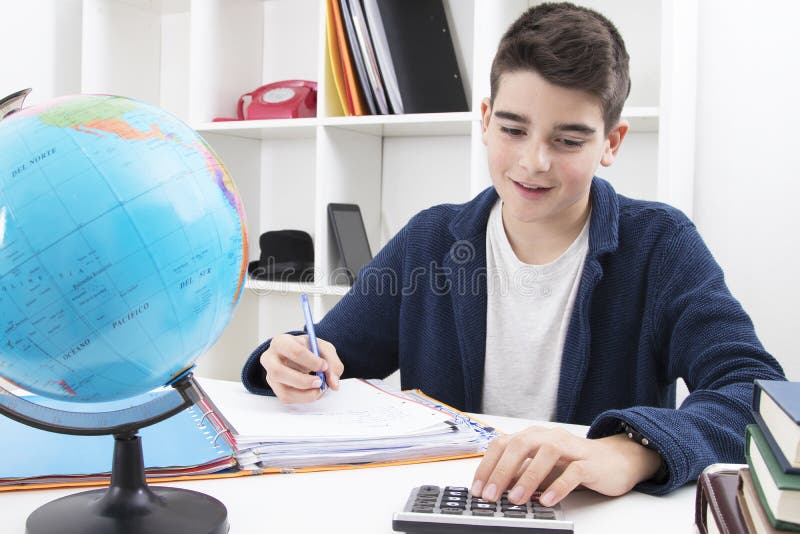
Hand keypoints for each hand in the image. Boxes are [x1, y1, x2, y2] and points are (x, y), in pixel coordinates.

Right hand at [260, 333, 343, 402]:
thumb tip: (333, 383)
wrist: (299, 355)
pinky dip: (304, 398)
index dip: (311, 361)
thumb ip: (332, 362)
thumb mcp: (323, 348)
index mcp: (281, 342)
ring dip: (306, 394)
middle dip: (304, 381)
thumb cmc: (308, 349)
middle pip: (279, 373)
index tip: (324, 366)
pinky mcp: (275, 389)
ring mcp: (270, 375)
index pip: (293, 351)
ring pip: (284, 391)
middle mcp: (270, 359)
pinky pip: (288, 398)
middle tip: (320, 382)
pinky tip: (313, 391)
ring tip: (320, 388)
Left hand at [471, 426, 662, 506]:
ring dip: (528, 478)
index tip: (478, 488)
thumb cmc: (573, 463)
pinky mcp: (589, 462)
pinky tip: (547, 501)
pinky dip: (558, 486)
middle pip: (520, 445)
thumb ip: (520, 474)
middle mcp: (548, 436)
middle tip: (491, 495)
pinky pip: (573, 471)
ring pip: (545, 454)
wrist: (614, 460)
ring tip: (516, 500)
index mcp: (533, 436)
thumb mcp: (541, 469)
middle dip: (502, 471)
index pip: (502, 444)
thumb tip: (494, 488)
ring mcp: (569, 447)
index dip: (487, 465)